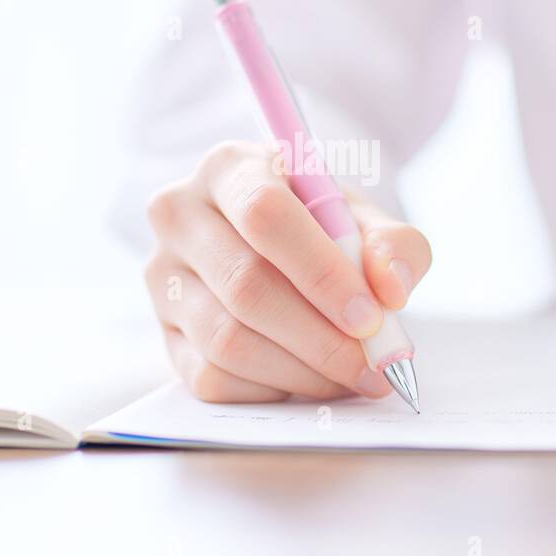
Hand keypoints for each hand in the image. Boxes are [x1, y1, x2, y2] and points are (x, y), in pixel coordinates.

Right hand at [143, 140, 430, 401]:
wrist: (278, 252)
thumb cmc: (322, 229)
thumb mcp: (365, 221)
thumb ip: (393, 246)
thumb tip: (391, 290)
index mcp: (229, 167)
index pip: (264, 215)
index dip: (320, 272)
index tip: (369, 316)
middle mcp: (180, 214)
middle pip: (245, 285)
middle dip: (320, 337)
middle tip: (372, 364)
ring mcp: (162, 277)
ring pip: (227, 339)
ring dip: (301, 370)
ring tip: (350, 375)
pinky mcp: (163, 332)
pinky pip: (212, 376)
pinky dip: (271, 388)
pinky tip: (307, 376)